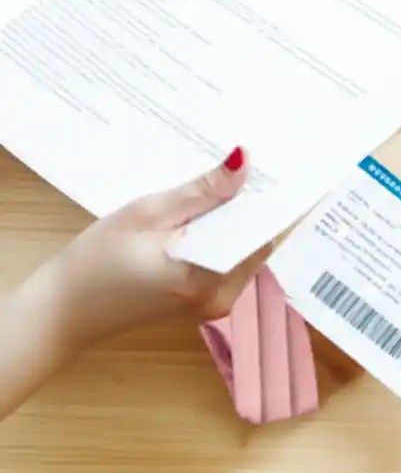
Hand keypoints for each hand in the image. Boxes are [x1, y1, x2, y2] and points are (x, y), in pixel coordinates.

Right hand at [38, 146, 271, 348]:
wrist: (62, 310)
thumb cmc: (96, 262)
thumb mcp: (147, 215)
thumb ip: (202, 192)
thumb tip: (245, 162)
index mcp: (211, 279)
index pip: (260, 232)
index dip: (264, 198)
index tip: (267, 164)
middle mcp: (223, 297)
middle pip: (254, 241)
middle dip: (248, 207)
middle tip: (242, 166)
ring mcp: (215, 304)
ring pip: (242, 251)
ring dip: (234, 222)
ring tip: (221, 185)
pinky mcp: (204, 303)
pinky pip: (226, 262)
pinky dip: (220, 238)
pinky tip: (203, 216)